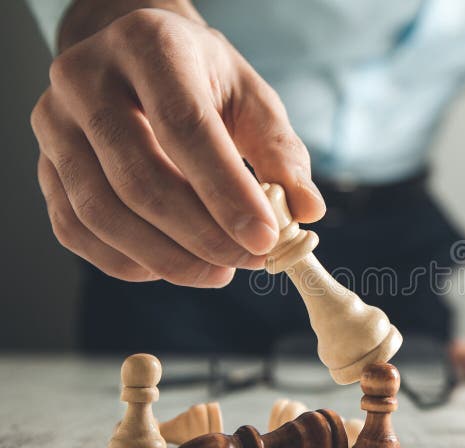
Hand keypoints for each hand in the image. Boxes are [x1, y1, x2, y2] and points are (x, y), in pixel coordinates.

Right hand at [30, 5, 324, 286]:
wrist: (133, 58)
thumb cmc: (201, 80)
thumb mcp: (251, 98)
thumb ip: (280, 151)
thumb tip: (307, 210)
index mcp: (149, 47)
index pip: (185, 127)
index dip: (226, 192)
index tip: (265, 238)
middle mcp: (86, 79)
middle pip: (138, 178)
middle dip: (201, 235)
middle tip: (248, 260)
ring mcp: (55, 125)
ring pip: (101, 212)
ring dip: (167, 258)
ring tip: (219, 270)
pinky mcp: (44, 166)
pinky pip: (76, 230)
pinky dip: (128, 262)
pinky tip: (174, 266)